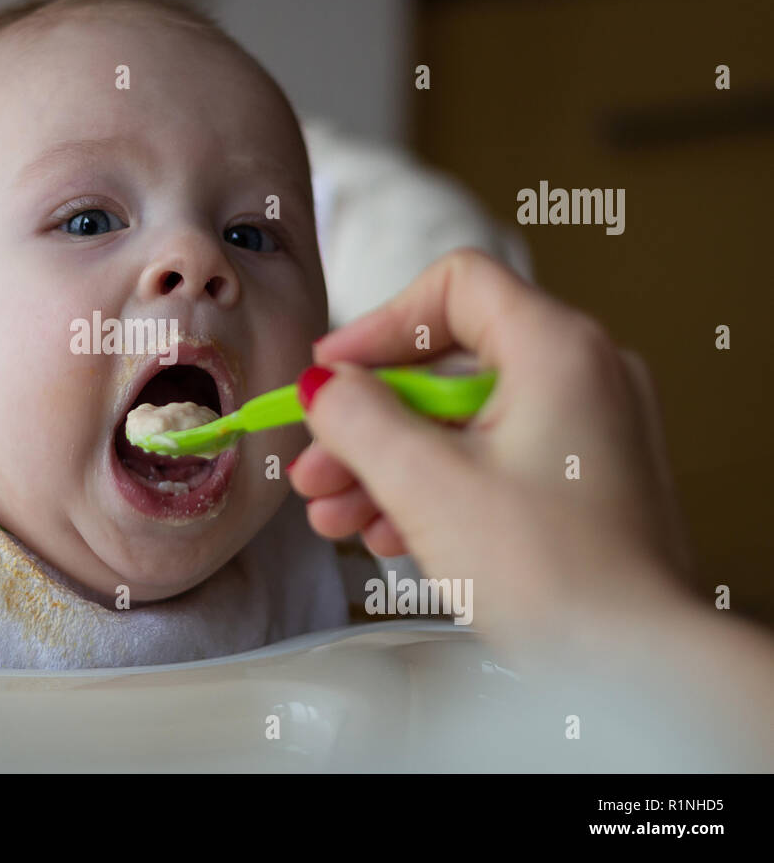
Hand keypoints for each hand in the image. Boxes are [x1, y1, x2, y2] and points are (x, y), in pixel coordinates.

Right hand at [288, 250, 694, 650]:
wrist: (641, 670)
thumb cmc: (557, 576)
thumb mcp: (427, 484)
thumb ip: (359, 419)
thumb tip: (323, 388)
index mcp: (558, 351)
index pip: (455, 288)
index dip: (380, 324)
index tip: (331, 373)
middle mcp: (582, 378)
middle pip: (449, 365)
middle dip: (368, 420)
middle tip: (317, 463)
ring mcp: (587, 434)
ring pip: (463, 423)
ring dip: (389, 464)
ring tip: (335, 514)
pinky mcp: (581, 485)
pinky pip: (492, 463)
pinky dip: (434, 489)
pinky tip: (384, 534)